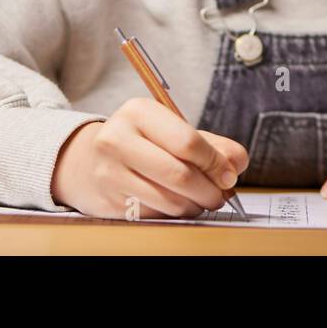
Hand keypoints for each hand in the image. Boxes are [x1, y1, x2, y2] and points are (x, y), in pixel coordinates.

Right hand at [50, 98, 248, 218]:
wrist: (89, 160)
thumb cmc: (142, 142)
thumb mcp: (173, 130)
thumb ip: (212, 144)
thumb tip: (237, 163)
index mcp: (138, 112)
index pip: (187, 142)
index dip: (215, 162)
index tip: (230, 174)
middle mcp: (117, 140)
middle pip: (179, 175)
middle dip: (210, 190)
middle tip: (223, 194)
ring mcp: (109, 174)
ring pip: (170, 201)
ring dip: (196, 206)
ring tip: (204, 199)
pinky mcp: (109, 202)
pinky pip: (157, 215)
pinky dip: (177, 214)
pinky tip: (181, 204)